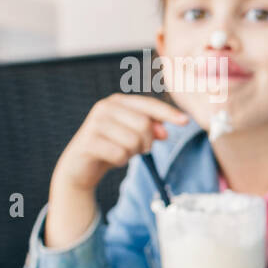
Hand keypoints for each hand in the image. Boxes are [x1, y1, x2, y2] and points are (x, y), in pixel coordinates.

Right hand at [53, 94, 188, 193]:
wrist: (81, 166)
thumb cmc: (112, 147)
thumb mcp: (135, 137)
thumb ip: (152, 130)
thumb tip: (164, 132)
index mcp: (118, 102)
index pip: (149, 105)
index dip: (168, 113)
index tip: (186, 121)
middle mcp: (105, 107)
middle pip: (144, 125)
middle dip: (146, 142)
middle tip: (138, 149)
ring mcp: (95, 123)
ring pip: (133, 141)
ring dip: (132, 153)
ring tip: (121, 152)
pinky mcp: (89, 141)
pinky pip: (120, 154)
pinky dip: (120, 161)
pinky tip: (110, 158)